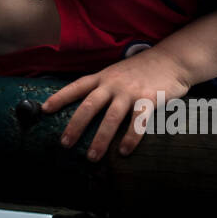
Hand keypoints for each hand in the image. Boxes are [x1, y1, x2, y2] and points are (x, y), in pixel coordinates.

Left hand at [41, 51, 192, 159]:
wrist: (172, 60)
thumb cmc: (143, 71)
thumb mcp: (118, 73)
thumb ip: (104, 87)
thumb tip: (87, 110)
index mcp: (103, 77)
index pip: (77, 86)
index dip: (60, 97)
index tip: (44, 110)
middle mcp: (113, 83)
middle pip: (89, 105)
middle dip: (75, 126)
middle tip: (64, 144)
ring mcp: (130, 91)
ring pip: (111, 118)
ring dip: (100, 139)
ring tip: (92, 157)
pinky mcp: (148, 99)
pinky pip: (137, 122)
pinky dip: (130, 138)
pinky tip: (124, 152)